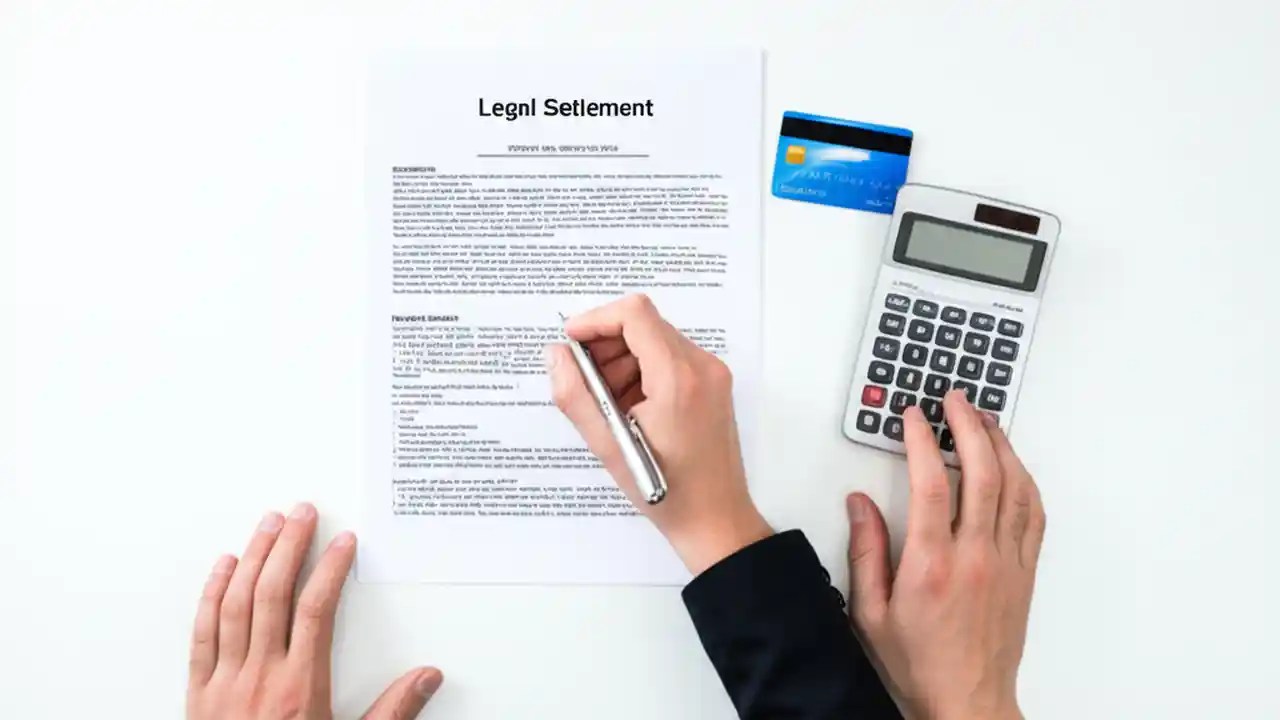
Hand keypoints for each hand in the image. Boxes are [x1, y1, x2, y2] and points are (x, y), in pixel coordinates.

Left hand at [187, 503, 442, 719]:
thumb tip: (428, 677)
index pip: (315, 610)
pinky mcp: (198, 693)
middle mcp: (259, 677)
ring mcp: (224, 683)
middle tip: (303, 513)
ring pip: (235, 604)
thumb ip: (392, 711)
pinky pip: (202, 633)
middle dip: (289, 546)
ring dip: (253, 558)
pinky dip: (211, 595)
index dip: (330, 569)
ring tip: (268, 524)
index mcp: (300, 689)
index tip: (343, 543)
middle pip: (272, 594)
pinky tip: (224, 567)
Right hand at [545, 294, 771, 574]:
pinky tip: (629, 409)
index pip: (634, 315)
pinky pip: (670, 359)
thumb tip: (556, 356)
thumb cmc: (669, 492)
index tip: (570, 341)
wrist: (715, 519)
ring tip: (608, 404)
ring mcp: (712, 374)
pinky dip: (642, 372)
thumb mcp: (608, 445)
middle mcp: (702, 366)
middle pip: (644, 324)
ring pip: (655, 340)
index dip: (595, 320)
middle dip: (606, 346)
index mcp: (679, 378)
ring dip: (622, 361)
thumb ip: (575, 395)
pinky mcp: (713, 385)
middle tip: (584, 380)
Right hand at [846, 391, 1044, 719]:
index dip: (923, 440)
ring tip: (986, 418)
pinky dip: (1026, 480)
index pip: (931, 484)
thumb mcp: (869, 612)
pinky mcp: (1025, 572)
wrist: (968, 701)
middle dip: (968, 426)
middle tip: (955, 400)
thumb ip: (865, 551)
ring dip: (1001, 445)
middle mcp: (975, 557)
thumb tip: (859, 503)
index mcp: (931, 565)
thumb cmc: (919, 662)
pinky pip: (1034, 514)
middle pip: (982, 473)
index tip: (913, 417)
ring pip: (1015, 487)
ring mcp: (1006, 562)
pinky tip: (1014, 464)